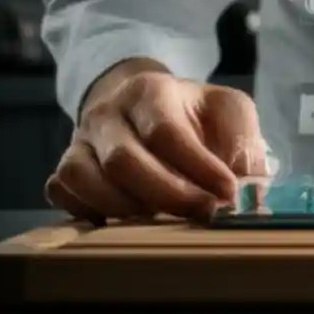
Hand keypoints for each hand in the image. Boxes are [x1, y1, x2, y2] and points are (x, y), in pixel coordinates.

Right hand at [45, 58, 268, 224]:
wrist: (144, 103)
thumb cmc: (193, 113)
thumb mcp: (228, 110)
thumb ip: (245, 143)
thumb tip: (251, 192)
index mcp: (149, 91)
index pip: (165, 132)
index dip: (197, 167)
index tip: (228, 193)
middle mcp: (107, 113)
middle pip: (123, 160)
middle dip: (168, 194)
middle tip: (205, 214)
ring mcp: (79, 141)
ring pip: (83, 178)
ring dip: (126, 208)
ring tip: (164, 219)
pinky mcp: (66, 167)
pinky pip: (62, 191)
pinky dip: (89, 211)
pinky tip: (124, 222)